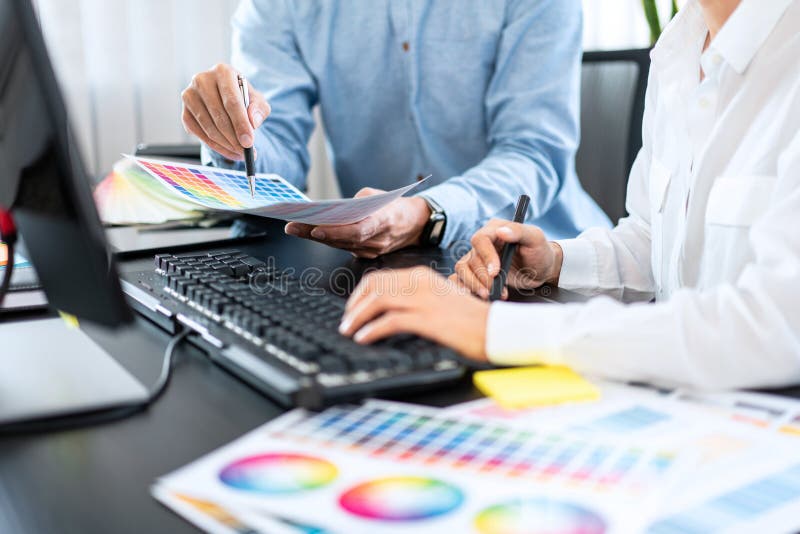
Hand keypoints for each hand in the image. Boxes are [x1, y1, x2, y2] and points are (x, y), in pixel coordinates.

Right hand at [181, 63, 270, 160]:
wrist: (226, 98)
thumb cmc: (243, 98)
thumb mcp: (257, 100)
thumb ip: (259, 109)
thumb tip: (252, 122)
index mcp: (223, 71)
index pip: (232, 101)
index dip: (241, 124)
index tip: (249, 142)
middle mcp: (202, 80)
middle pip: (219, 115)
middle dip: (233, 138)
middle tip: (245, 151)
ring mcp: (190, 95)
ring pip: (208, 126)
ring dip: (225, 144)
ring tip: (239, 153)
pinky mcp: (184, 111)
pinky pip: (198, 133)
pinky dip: (214, 146)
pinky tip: (227, 151)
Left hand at [284, 190, 430, 258]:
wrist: (415, 223)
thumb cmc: (394, 206)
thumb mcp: (377, 195)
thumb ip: (356, 202)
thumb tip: (332, 209)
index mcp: (385, 221)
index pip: (358, 230)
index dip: (336, 231)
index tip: (315, 228)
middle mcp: (378, 240)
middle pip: (342, 239)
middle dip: (314, 233)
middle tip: (292, 226)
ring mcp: (372, 251)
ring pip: (340, 244)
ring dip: (315, 237)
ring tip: (295, 228)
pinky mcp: (367, 254)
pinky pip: (344, 247)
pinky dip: (327, 240)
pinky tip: (310, 233)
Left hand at [339, 266, 490, 360]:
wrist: (496, 329)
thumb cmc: (472, 320)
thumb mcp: (440, 300)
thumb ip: (417, 300)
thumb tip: (390, 311)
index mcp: (423, 276)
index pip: (381, 278)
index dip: (361, 293)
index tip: (352, 308)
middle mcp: (421, 283)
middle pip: (374, 286)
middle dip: (354, 305)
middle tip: (346, 322)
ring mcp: (424, 299)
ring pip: (377, 301)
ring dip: (357, 317)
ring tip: (348, 331)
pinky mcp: (428, 318)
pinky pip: (390, 321)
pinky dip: (372, 330)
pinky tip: (364, 338)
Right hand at [451, 219, 562, 299]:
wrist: (542, 270)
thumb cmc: (540, 252)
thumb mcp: (535, 238)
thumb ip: (519, 232)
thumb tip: (502, 231)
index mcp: (494, 230)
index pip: (480, 240)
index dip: (486, 256)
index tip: (495, 272)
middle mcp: (482, 244)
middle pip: (470, 259)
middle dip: (482, 277)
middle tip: (494, 288)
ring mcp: (477, 259)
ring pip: (462, 270)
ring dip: (473, 284)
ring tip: (489, 295)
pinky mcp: (475, 274)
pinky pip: (460, 279)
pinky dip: (464, 288)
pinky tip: (476, 296)